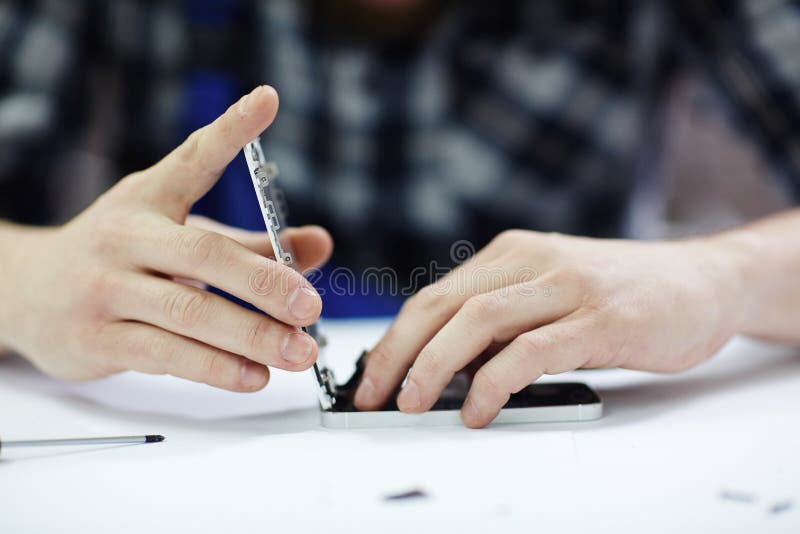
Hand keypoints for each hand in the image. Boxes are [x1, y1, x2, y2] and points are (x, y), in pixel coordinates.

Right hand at [0, 86, 332, 390]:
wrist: (26, 293)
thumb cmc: (124, 259)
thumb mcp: (179, 236)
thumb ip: (251, 246)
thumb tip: (319, 245)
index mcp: (149, 198)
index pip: (193, 158)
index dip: (230, 130)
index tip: (267, 100)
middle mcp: (125, 236)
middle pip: (203, 254)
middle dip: (264, 282)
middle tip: (311, 305)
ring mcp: (105, 287)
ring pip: (188, 311)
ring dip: (251, 335)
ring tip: (298, 352)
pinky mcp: (96, 338)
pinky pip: (164, 354)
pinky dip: (215, 368)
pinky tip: (254, 377)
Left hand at [354, 230, 747, 426]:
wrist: (703, 281)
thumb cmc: (620, 295)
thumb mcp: (549, 292)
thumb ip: (503, 319)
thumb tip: (443, 366)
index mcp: (512, 254)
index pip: (434, 297)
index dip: (395, 340)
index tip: (373, 379)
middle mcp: (532, 261)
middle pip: (442, 306)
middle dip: (398, 355)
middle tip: (377, 397)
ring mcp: (567, 287)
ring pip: (478, 323)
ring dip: (433, 367)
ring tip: (415, 405)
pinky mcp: (600, 320)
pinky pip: (531, 351)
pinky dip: (493, 383)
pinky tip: (478, 410)